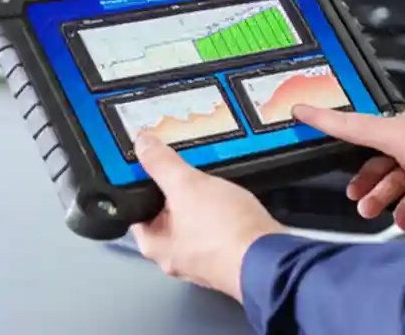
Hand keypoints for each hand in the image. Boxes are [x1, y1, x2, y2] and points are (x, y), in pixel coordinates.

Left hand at [129, 134, 284, 300]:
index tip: (149, 164)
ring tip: (209, 180)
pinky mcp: (228, 255)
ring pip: (194, 221)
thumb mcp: (186, 186)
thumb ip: (161, 164)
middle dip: (175, 191)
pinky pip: (218, 228)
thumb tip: (142, 145)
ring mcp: (203, 258)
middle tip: (183, 168)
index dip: (140, 185)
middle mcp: (176, 257)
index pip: (136, 210)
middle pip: (166, 215)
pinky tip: (230, 200)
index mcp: (155, 245)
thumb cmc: (224, 232)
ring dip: (201, 201)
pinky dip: (221, 213)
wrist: (269, 256)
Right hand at [293, 105, 404, 231]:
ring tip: (383, 212)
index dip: (322, 121)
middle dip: (367, 180)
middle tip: (358, 201)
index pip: (350, 125)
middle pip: (377, 152)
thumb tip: (403, 212)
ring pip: (400, 160)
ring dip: (391, 186)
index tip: (301, 112)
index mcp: (398, 134)